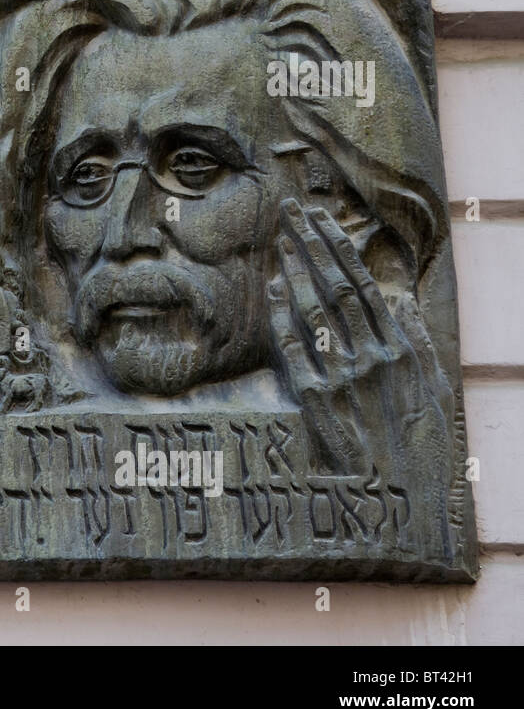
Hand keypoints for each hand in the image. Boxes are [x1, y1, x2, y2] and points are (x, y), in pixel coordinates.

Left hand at [268, 199, 451, 496]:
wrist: (402, 497)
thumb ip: (417, 339)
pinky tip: (275, 286)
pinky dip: (284, 314)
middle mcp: (372, 356)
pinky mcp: (316, 402)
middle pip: (335, 287)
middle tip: (290, 211)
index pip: (364, 284)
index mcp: (402, 348)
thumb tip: (398, 298)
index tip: (320, 218)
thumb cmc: (419, 441)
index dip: (339, 247)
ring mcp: (342, 377)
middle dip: (312, 244)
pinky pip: (295, 349)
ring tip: (281, 237)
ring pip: (314, 310)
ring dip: (296, 269)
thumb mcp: (432, 387)